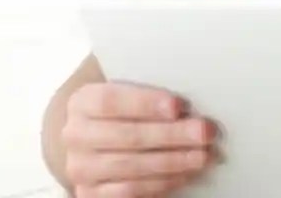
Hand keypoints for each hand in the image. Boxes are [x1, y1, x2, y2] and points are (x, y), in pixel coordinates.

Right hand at [62, 82, 217, 196]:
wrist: (97, 139)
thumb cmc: (124, 110)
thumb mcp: (130, 92)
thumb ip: (152, 95)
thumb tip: (190, 105)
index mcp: (83, 102)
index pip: (111, 101)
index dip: (146, 103)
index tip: (178, 106)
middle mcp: (76, 135)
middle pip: (127, 136)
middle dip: (172, 134)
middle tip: (205, 132)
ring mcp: (81, 167)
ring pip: (131, 166)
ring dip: (173, 161)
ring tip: (203, 155)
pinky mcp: (91, 193)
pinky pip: (130, 191)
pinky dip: (162, 182)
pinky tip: (185, 173)